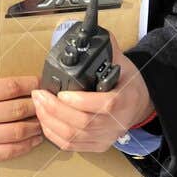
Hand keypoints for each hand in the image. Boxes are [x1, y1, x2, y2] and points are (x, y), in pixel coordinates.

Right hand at [0, 72, 42, 164]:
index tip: (40, 82)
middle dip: (37, 105)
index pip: (10, 88)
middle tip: (47, 102)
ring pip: (17, 132)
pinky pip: (6, 152)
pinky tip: (34, 140)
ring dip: (36, 126)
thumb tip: (4, 73)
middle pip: (18, 109)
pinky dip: (24, 146)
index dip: (30, 84)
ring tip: (45, 121)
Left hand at [32, 52, 153, 152]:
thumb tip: (91, 30)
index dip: (80, 102)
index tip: (62, 92)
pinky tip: (44, 120)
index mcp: (125, 100)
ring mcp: (106, 137)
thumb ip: (107, 49)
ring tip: (38, 105)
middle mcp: (116, 123)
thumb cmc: (128, 84)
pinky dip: (53, 134)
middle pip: (82, 123)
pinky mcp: (96, 146)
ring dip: (50, 121)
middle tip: (39, 95)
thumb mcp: (123, 64)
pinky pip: (70, 145)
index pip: (104, 106)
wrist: (139, 106)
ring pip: (73, 137)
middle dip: (55, 110)